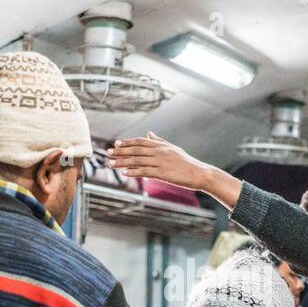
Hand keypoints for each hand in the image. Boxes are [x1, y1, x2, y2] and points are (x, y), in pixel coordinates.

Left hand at [108, 133, 242, 209]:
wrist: (199, 173)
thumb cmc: (186, 162)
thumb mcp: (173, 148)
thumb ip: (159, 141)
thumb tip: (149, 133)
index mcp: (161, 145)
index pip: (140, 142)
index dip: (127, 142)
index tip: (116, 144)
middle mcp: (159, 152)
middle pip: (136, 150)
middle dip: (120, 152)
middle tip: (108, 153)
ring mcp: (160, 162)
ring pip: (137, 161)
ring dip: (122, 162)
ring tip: (111, 164)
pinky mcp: (162, 173)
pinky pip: (144, 171)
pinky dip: (133, 172)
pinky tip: (124, 173)